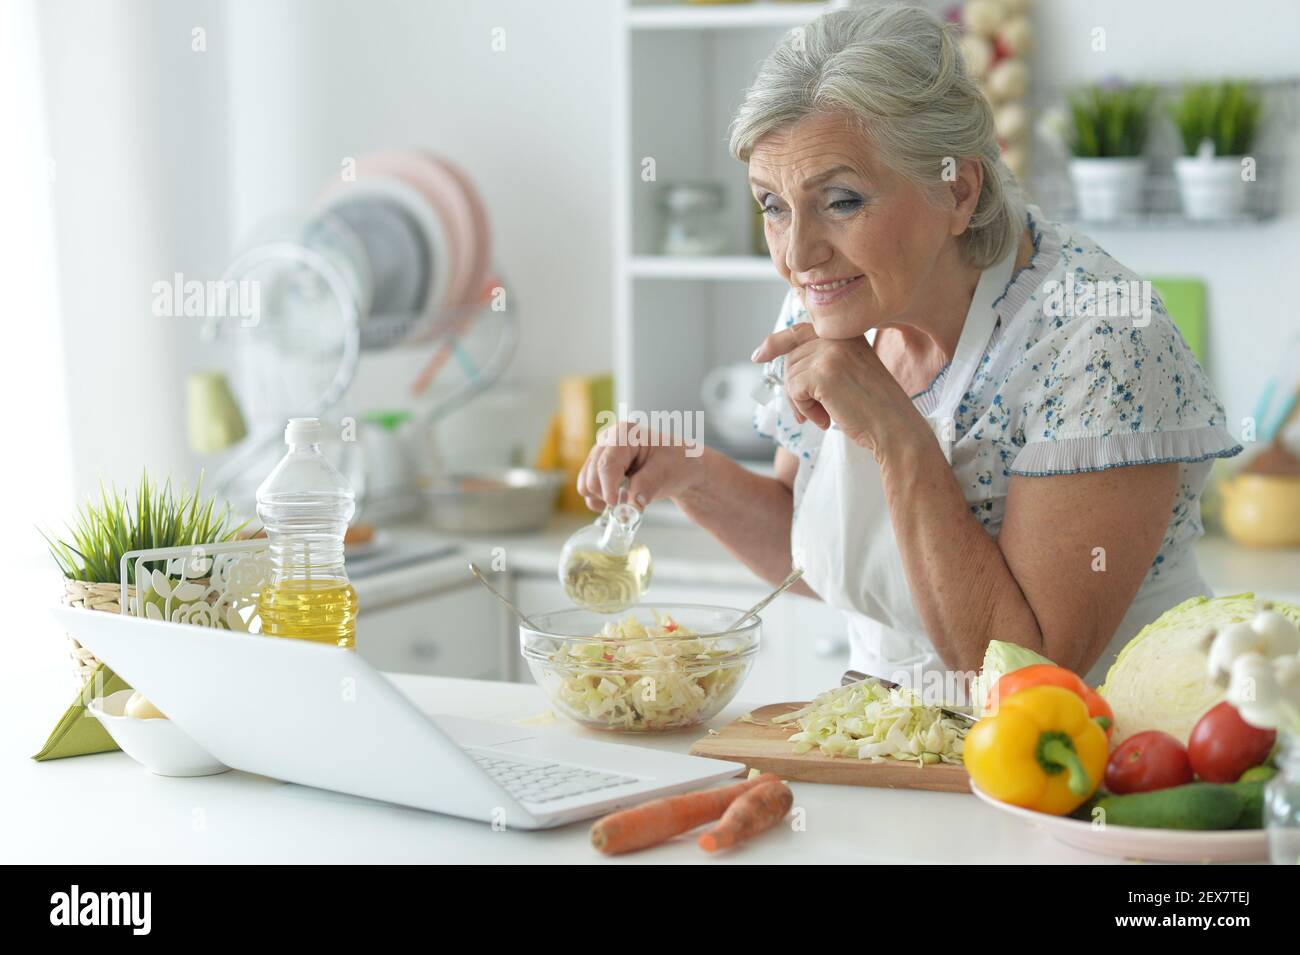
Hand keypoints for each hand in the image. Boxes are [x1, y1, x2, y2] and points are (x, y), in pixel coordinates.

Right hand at [576, 421, 708, 511]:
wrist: (679, 467)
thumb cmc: (675, 462)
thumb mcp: (667, 472)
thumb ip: (648, 486)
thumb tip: (631, 505)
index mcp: (624, 434)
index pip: (606, 465)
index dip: (608, 489)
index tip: (615, 505)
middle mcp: (608, 440)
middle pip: (592, 476)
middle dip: (607, 495)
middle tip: (629, 502)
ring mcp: (600, 454)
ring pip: (586, 484)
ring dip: (602, 498)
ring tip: (625, 498)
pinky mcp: (598, 468)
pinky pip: (587, 489)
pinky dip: (599, 500)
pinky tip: (617, 500)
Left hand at [750, 323, 922, 458]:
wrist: (895, 427)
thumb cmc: (874, 407)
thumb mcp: (850, 372)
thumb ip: (823, 360)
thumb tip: (782, 362)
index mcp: (848, 332)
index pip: (800, 330)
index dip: (775, 342)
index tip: (759, 355)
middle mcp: (838, 336)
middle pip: (791, 358)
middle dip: (796, 388)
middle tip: (815, 410)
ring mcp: (830, 352)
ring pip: (791, 376)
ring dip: (803, 402)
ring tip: (828, 413)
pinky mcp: (822, 373)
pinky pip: (794, 391)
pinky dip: (806, 410)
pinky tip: (827, 417)